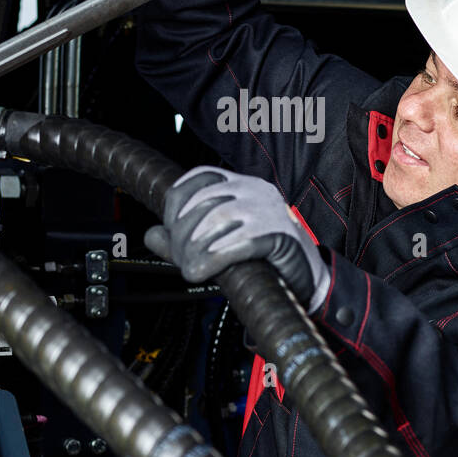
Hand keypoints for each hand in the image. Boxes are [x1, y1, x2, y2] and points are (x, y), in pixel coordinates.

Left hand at [144, 166, 330, 312]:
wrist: (307, 278)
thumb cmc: (262, 259)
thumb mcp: (218, 245)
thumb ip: (183, 240)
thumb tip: (150, 235)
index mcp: (240, 184)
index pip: (197, 178)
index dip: (176, 205)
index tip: (170, 232)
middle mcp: (254, 190)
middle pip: (203, 201)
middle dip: (183, 234)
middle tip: (181, 260)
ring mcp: (269, 209)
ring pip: (218, 218)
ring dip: (196, 247)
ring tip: (191, 269)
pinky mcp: (280, 234)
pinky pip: (241, 241)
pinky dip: (216, 257)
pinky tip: (205, 269)